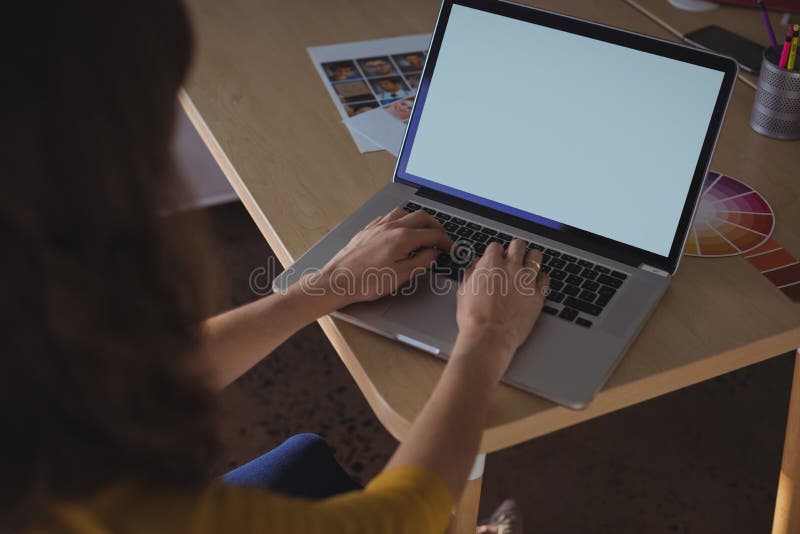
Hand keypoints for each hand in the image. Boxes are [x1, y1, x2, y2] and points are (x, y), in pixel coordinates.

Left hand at [305, 208, 451, 307]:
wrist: (337, 281)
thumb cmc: (365, 282)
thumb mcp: (400, 276)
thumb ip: (421, 262)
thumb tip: (433, 253)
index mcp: (402, 238)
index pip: (432, 234)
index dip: (446, 241)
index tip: (451, 248)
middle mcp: (390, 227)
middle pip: (421, 217)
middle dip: (436, 226)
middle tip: (442, 237)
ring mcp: (378, 226)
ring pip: (404, 213)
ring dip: (418, 219)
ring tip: (423, 231)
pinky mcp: (368, 230)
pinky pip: (388, 217)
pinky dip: (401, 220)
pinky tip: (399, 230)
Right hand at [453, 239, 548, 381]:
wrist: (489, 336)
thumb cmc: (474, 318)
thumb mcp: (464, 291)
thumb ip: (472, 274)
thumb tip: (475, 266)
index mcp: (491, 264)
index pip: (495, 246)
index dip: (494, 253)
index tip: (494, 260)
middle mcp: (511, 268)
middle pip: (518, 245)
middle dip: (514, 250)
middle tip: (512, 258)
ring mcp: (527, 280)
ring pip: (536, 256)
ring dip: (531, 259)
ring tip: (527, 266)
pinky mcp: (538, 295)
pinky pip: (545, 278)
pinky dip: (541, 279)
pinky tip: (535, 284)